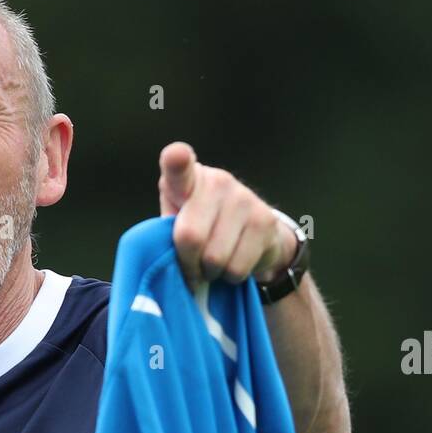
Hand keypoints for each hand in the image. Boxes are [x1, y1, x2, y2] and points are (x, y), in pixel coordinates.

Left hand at [158, 141, 297, 289]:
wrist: (251, 233)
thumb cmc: (200, 229)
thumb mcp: (176, 225)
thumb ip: (165, 235)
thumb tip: (166, 267)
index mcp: (186, 180)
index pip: (178, 165)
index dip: (177, 160)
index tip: (177, 155)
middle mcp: (217, 180)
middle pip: (191, 237)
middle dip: (188, 265)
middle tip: (192, 266)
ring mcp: (244, 198)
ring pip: (215, 259)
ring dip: (211, 273)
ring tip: (213, 263)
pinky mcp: (266, 220)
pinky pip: (237, 268)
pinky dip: (230, 277)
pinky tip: (232, 262)